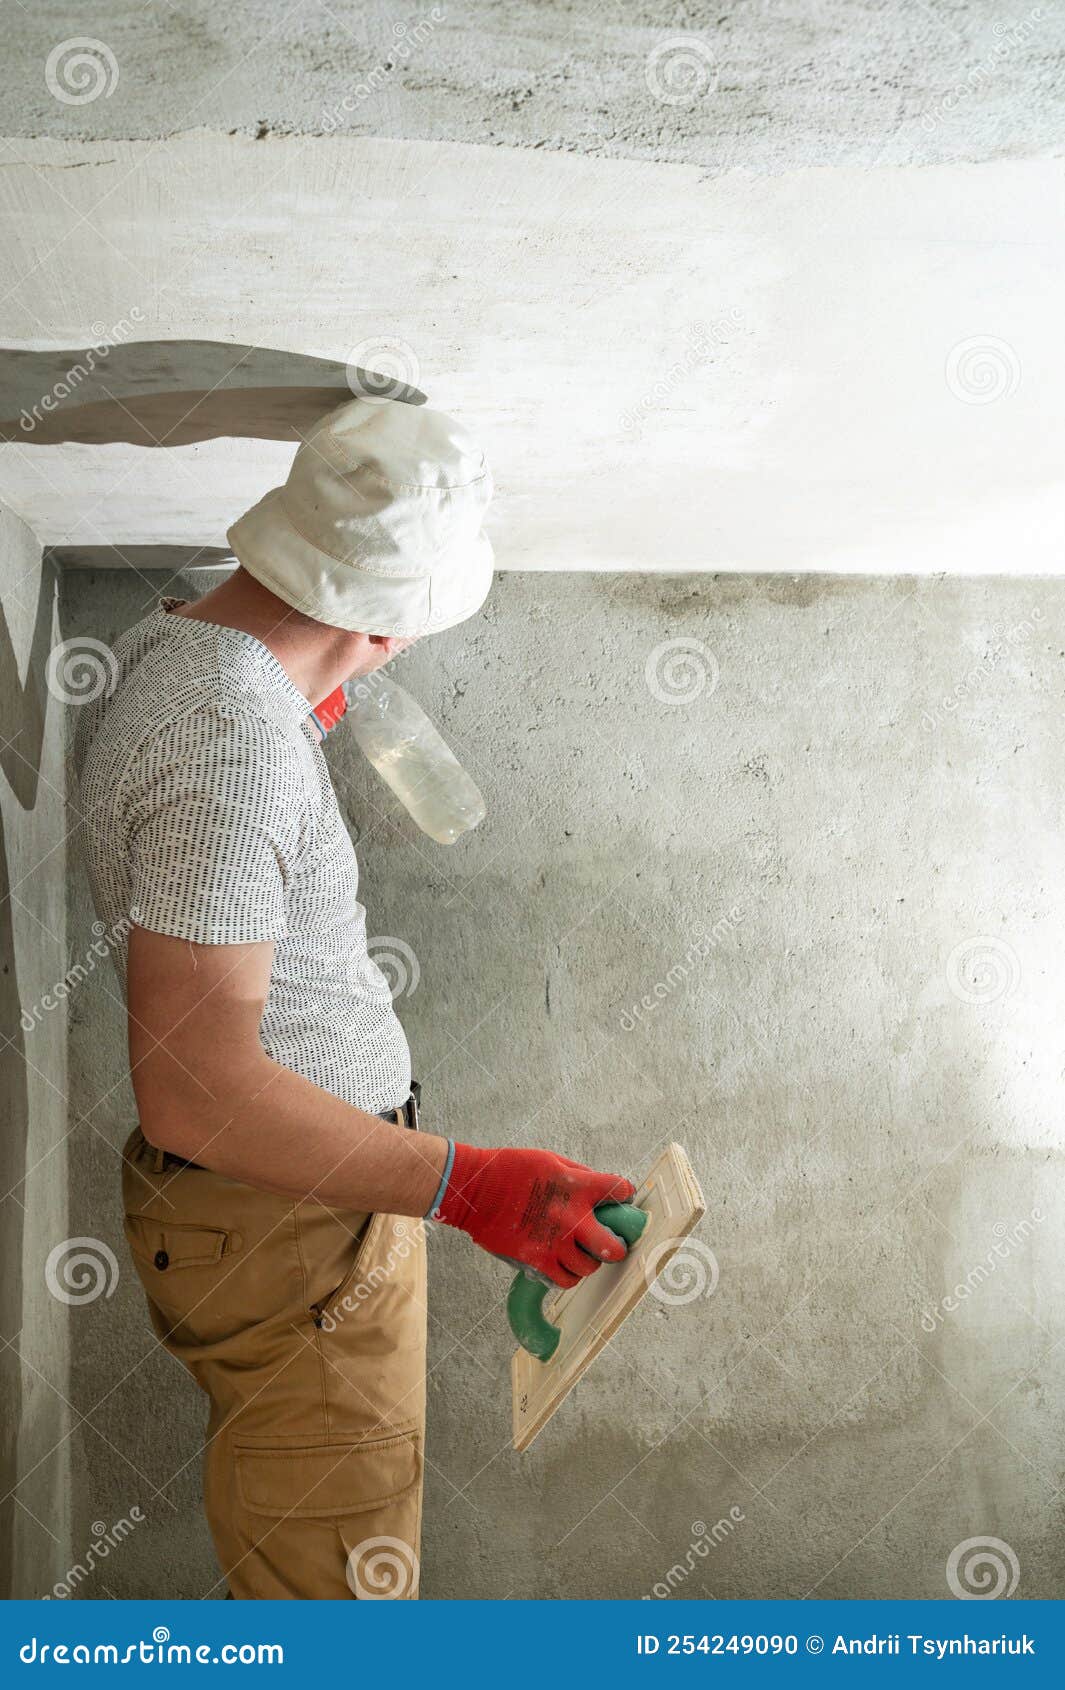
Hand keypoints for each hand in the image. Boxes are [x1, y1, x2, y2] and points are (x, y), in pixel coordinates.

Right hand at [433, 1143, 635, 1286]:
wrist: (474, 1189)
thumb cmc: (510, 1169)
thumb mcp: (550, 1160)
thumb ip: (579, 1175)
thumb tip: (599, 1187)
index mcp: (577, 1186)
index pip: (619, 1191)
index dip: (624, 1195)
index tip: (620, 1199)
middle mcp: (571, 1217)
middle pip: (612, 1247)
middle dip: (616, 1246)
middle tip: (610, 1243)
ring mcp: (554, 1242)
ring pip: (589, 1267)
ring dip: (587, 1260)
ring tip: (578, 1252)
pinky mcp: (536, 1260)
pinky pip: (564, 1280)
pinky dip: (567, 1275)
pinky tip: (561, 1263)